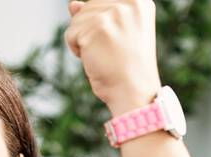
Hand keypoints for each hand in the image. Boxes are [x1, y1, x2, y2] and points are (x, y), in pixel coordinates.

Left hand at [66, 0, 162, 114]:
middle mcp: (129, 3)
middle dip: (90, 31)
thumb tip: (73, 4)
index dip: (101, 23)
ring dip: (83, 41)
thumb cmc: (127, 69)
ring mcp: (113, 13)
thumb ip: (98, 14)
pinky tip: (95, 60)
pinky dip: (77, 50)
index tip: (115, 41)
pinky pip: (71, 34)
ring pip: (77, 19)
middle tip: (111, 51)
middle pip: (88, 7)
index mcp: (139, 2)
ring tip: (104, 56)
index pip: (101, 1)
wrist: (133, 94)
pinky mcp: (97, 27)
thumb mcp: (116, 35)